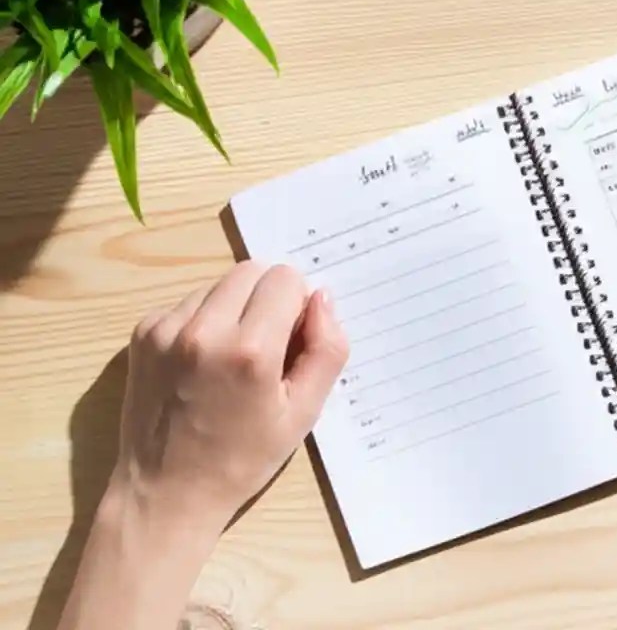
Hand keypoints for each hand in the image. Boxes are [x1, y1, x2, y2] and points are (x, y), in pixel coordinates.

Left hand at [115, 261, 348, 526]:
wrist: (166, 492)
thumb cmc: (244, 459)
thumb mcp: (305, 413)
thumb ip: (327, 350)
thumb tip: (322, 299)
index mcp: (250, 351)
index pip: (287, 279)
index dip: (299, 307)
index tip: (292, 343)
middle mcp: (204, 330)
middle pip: (252, 271)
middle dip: (268, 298)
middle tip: (267, 346)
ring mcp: (166, 328)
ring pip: (218, 284)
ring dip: (235, 307)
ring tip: (231, 358)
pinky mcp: (143, 333)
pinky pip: (188, 303)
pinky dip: (203, 321)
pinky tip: (202, 364)